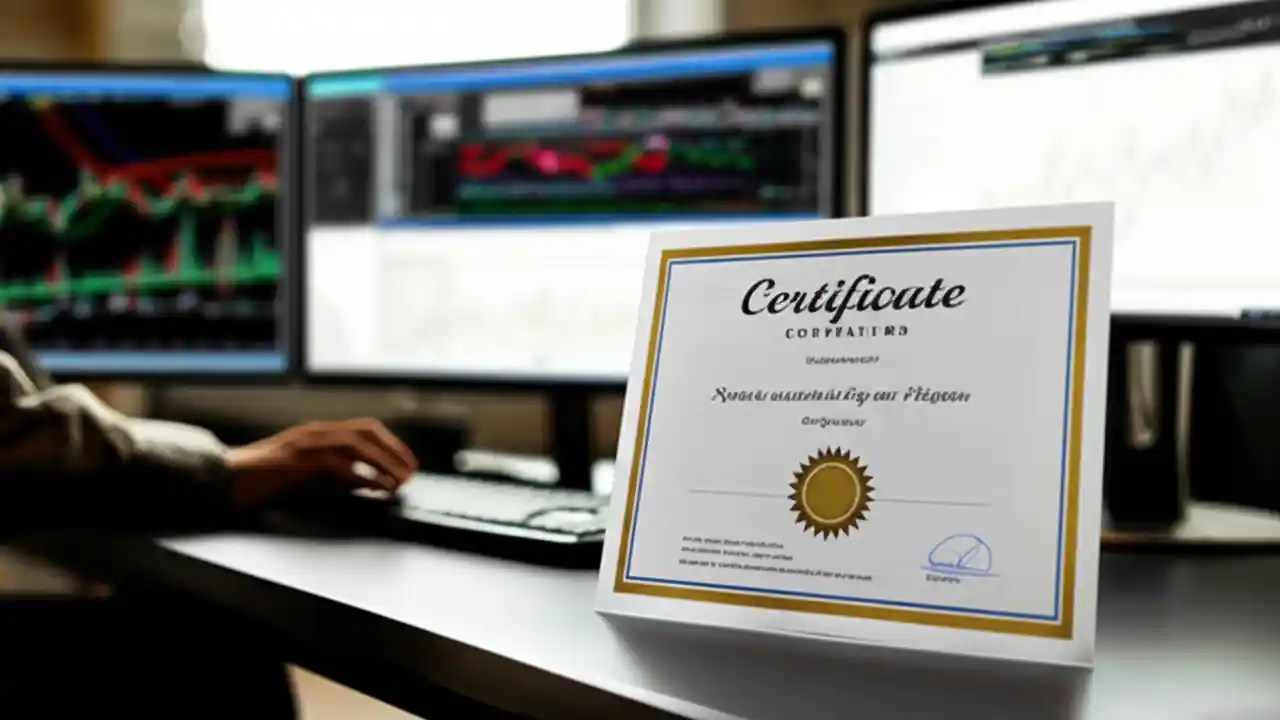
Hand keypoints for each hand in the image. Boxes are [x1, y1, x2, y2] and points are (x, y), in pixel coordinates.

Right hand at [225, 418, 418, 507]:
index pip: (364, 428)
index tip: (407, 461)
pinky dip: (363, 476)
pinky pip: (339, 465)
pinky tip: (377, 488)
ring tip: (400, 481)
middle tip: (411, 470)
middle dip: (393, 449)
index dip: (390, 443)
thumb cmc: (263, 478)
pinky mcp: (298, 461)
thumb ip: (339, 473)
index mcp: (318, 431)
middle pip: (366, 431)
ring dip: (383, 463)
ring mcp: (306, 443)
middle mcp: (315, 432)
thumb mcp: (308, 472)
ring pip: (357, 445)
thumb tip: (371, 482)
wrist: (226, 477)